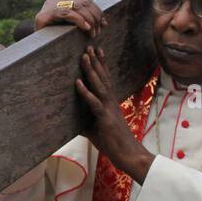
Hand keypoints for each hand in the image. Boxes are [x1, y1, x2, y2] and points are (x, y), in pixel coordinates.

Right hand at [35, 0, 106, 35]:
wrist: (36, 49)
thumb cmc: (55, 37)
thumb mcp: (70, 22)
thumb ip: (79, 8)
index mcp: (62, 0)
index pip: (85, 0)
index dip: (97, 11)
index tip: (105, 24)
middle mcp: (55, 1)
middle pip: (82, 3)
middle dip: (94, 17)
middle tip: (99, 31)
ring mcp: (48, 7)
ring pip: (75, 7)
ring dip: (88, 20)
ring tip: (93, 33)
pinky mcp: (43, 16)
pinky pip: (65, 14)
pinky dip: (78, 20)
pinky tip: (85, 28)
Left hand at [75, 45, 153, 183]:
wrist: (128, 155)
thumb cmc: (113, 143)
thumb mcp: (96, 131)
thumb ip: (86, 124)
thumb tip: (73, 124)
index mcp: (110, 103)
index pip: (105, 80)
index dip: (100, 65)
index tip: (96, 51)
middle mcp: (110, 102)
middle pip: (102, 77)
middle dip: (95, 61)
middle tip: (89, 45)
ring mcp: (108, 109)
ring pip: (99, 85)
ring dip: (91, 70)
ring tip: (84, 56)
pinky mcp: (105, 119)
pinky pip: (94, 103)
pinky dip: (85, 92)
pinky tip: (77, 83)